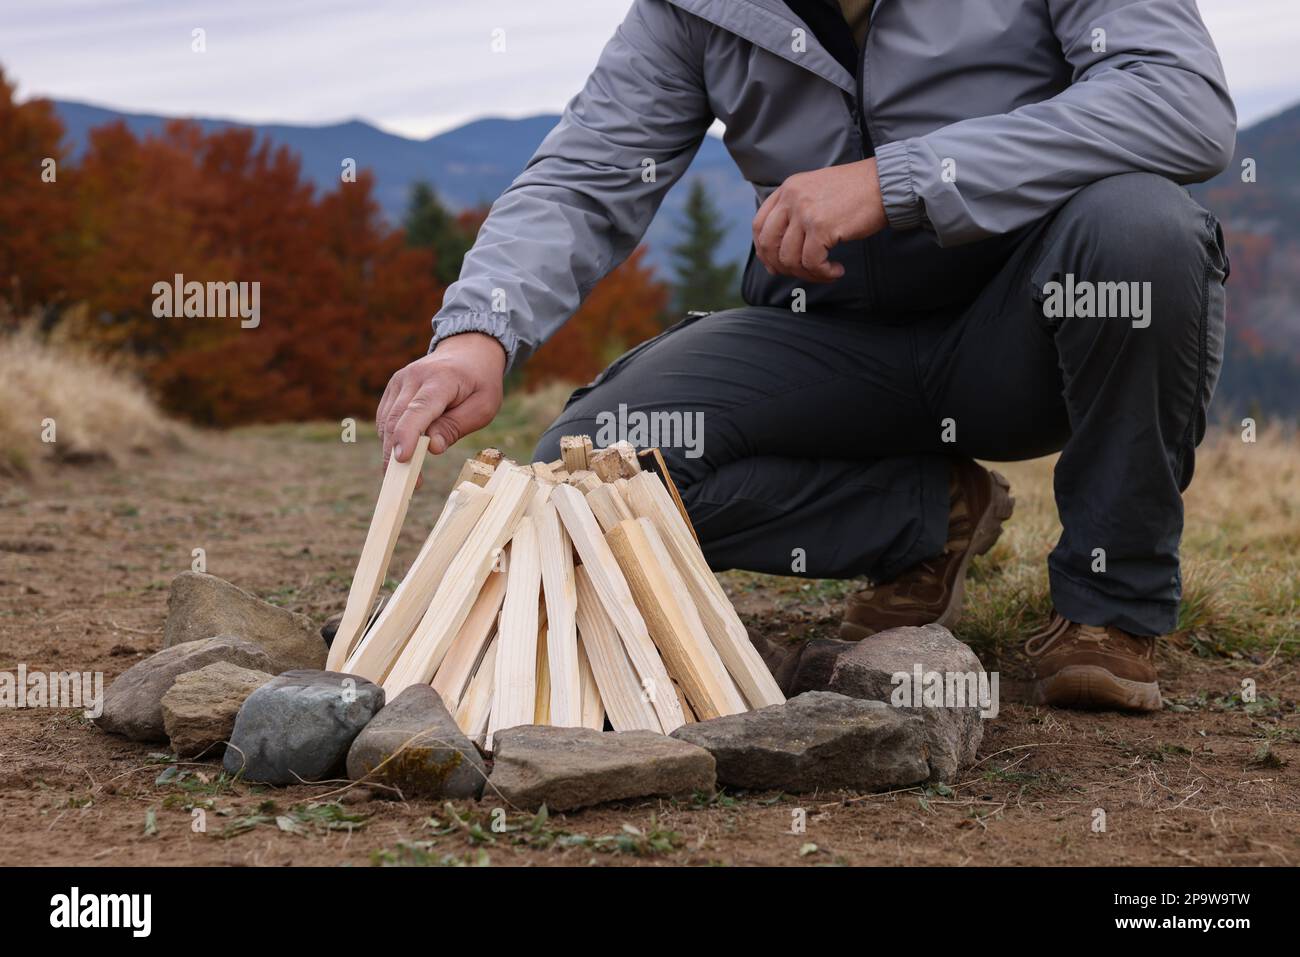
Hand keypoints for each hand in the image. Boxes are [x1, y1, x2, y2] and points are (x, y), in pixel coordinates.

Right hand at [376, 332, 505, 474]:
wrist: (467, 352)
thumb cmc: (479, 383)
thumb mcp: (483, 406)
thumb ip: (456, 426)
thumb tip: (432, 447)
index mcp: (441, 379)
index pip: (419, 409)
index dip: (408, 435)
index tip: (401, 460)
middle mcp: (413, 377)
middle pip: (397, 419)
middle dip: (397, 454)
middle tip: (409, 484)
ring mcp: (399, 381)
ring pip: (387, 422)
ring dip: (393, 450)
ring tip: (410, 475)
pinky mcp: (393, 388)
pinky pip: (386, 419)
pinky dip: (392, 438)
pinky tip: (406, 452)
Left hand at [752, 158, 886, 282]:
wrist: (886, 183)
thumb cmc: (857, 192)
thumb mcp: (817, 192)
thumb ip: (796, 212)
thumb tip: (780, 250)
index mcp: (788, 189)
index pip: (759, 225)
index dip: (764, 251)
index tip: (776, 265)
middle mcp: (792, 198)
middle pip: (769, 244)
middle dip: (781, 267)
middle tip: (801, 274)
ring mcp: (805, 212)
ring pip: (789, 258)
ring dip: (807, 274)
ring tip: (826, 272)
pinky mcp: (821, 227)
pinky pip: (811, 263)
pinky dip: (823, 273)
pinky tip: (836, 270)